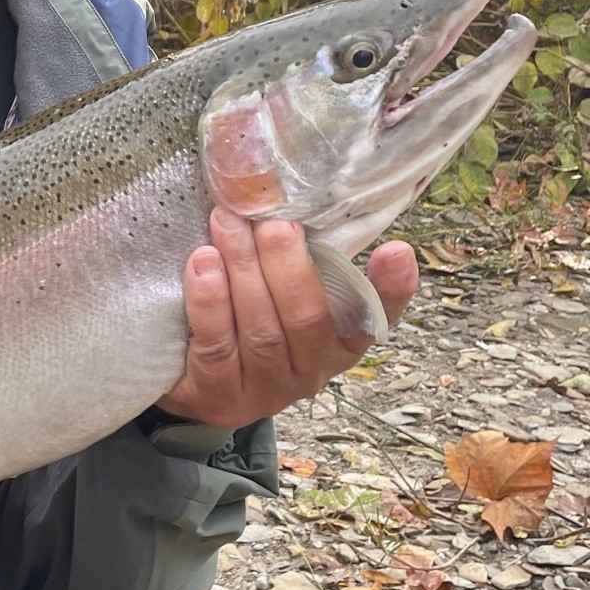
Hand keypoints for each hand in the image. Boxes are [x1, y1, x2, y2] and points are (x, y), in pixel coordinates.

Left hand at [159, 210, 418, 430]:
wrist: (191, 382)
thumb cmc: (242, 318)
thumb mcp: (277, 290)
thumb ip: (294, 257)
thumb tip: (290, 194)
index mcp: (338, 341)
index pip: (375, 318)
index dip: (392, 289)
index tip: (398, 250)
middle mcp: (311, 368)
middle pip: (308, 318)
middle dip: (288, 264)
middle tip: (271, 221)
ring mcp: (268, 388)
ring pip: (263, 331)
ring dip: (244, 271)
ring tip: (227, 225)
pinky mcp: (222, 396)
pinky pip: (218, 348)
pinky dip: (210, 302)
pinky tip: (202, 264)